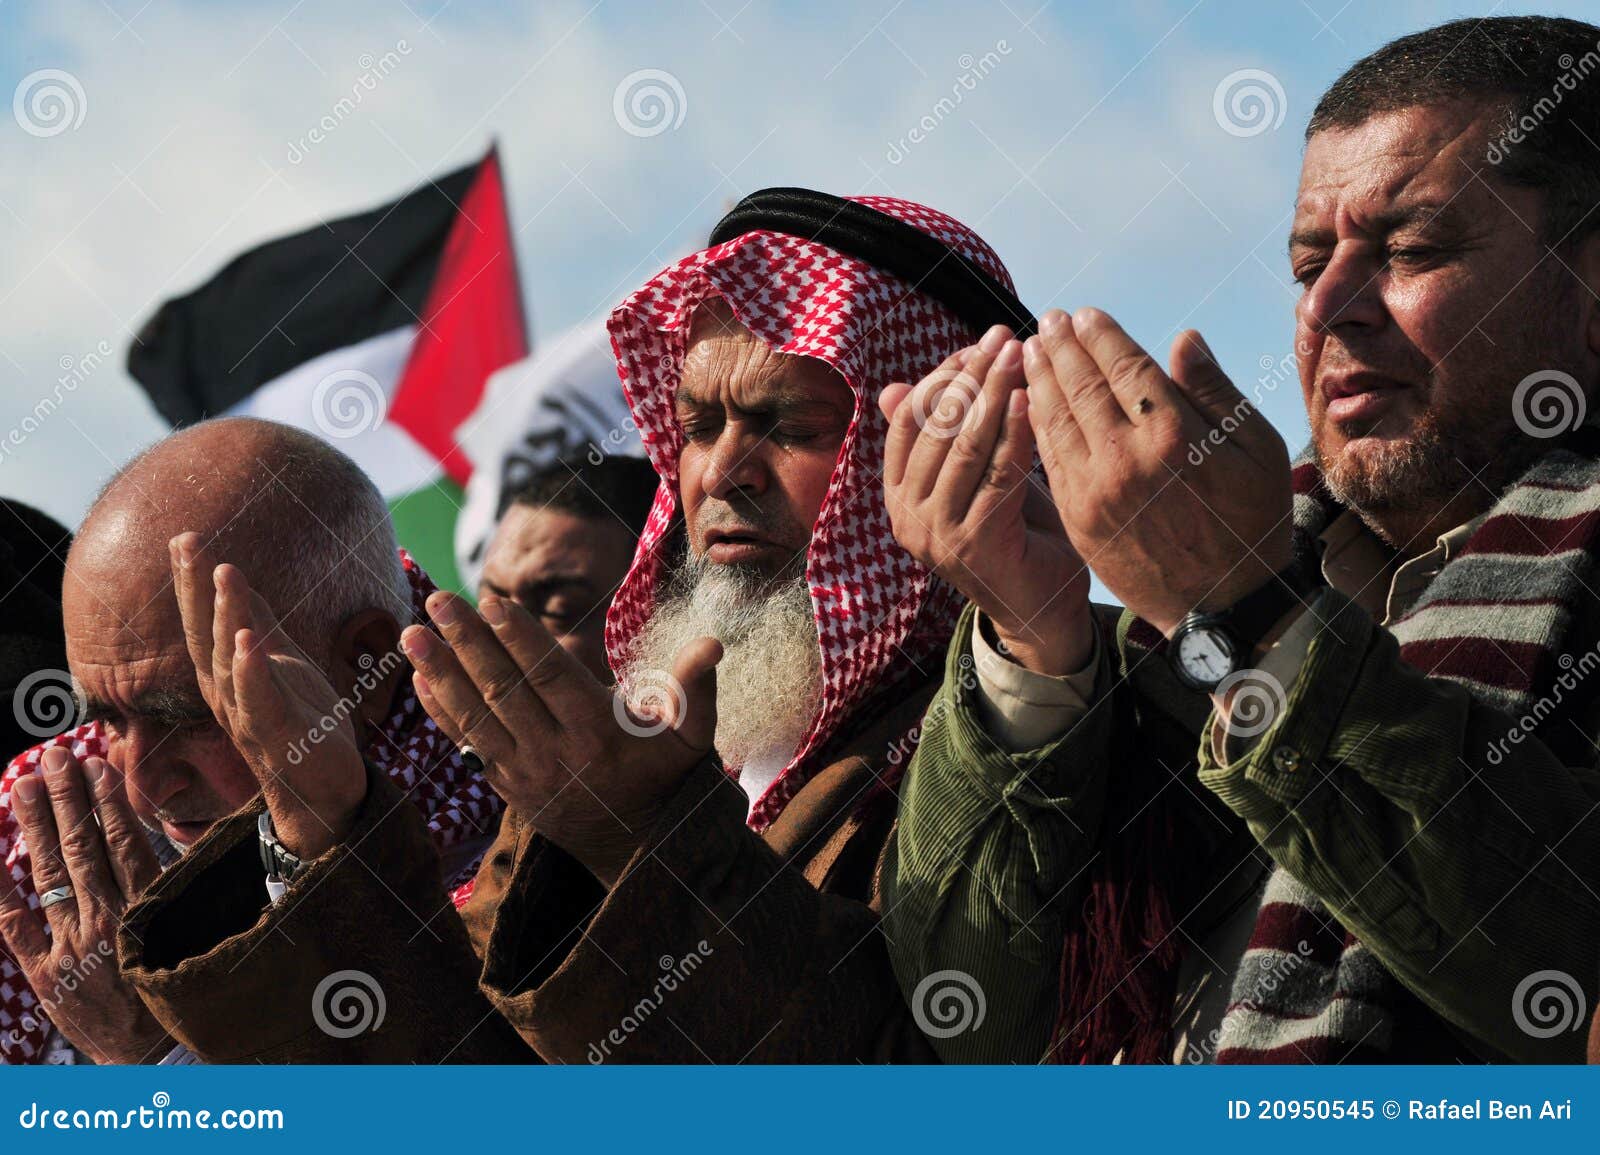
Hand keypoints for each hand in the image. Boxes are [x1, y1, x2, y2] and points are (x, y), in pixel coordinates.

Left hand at [0, 749, 168, 1062]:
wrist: (158, 1062)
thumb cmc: (185, 998)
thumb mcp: (194, 938)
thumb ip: (182, 893)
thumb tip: (180, 847)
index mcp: (149, 910)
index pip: (122, 841)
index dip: (106, 800)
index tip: (96, 765)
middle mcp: (109, 920)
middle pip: (83, 845)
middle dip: (66, 797)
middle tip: (54, 756)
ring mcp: (73, 946)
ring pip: (51, 873)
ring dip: (36, 824)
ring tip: (24, 784)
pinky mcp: (46, 973)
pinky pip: (16, 925)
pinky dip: (1, 890)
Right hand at [170, 533, 366, 859]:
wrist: (327, 789)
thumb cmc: (301, 723)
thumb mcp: (282, 662)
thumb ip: (258, 623)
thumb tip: (231, 578)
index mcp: (229, 674)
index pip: (205, 619)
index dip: (194, 580)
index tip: (185, 536)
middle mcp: (228, 693)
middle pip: (204, 634)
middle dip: (194, 588)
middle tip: (187, 542)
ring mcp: (248, 716)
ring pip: (228, 663)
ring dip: (226, 618)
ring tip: (225, 575)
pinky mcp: (277, 738)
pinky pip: (258, 702)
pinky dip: (251, 671)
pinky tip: (246, 643)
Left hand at [400, 592, 720, 887]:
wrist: (635, 850)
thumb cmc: (665, 778)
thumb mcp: (692, 739)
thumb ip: (696, 689)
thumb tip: (713, 643)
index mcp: (598, 733)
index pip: (550, 678)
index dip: (519, 639)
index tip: (492, 602)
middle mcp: (555, 753)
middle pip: (503, 690)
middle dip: (466, 642)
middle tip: (437, 600)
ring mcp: (525, 773)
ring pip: (476, 717)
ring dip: (440, 673)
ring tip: (411, 634)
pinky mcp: (506, 787)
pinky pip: (466, 745)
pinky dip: (442, 712)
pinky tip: (419, 679)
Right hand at [882, 324, 1093, 675]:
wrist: (1042, 610)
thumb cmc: (1015, 535)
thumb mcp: (974, 478)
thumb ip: (945, 437)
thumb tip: (895, 386)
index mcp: (899, 496)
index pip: (908, 420)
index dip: (941, 377)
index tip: (977, 346)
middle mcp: (907, 516)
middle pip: (936, 427)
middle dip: (971, 375)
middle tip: (1004, 338)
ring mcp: (936, 533)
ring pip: (963, 446)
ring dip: (993, 394)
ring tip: (1020, 357)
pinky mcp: (973, 544)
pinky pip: (995, 473)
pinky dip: (1012, 432)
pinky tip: (1030, 399)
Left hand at [1022, 308, 1291, 635]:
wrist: (1224, 605)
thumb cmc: (1251, 521)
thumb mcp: (1257, 449)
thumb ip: (1215, 391)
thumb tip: (1182, 339)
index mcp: (1174, 434)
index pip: (1125, 366)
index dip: (1101, 336)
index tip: (1085, 314)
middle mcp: (1127, 458)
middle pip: (1083, 386)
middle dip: (1062, 347)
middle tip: (1048, 320)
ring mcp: (1096, 490)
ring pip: (1056, 419)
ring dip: (1040, 379)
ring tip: (1031, 350)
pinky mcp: (1078, 517)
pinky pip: (1049, 458)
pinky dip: (1035, 423)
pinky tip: (1031, 401)